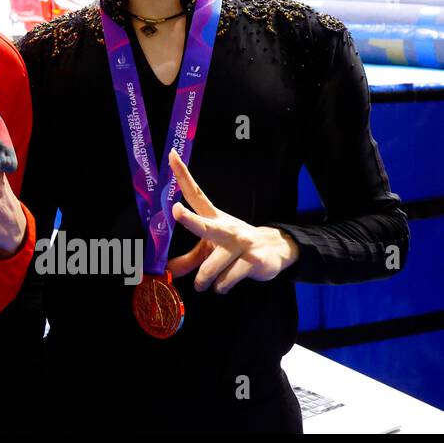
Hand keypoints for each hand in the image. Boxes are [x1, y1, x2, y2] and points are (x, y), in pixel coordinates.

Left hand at [165, 150, 299, 293]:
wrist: (275, 251)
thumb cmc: (234, 247)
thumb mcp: (210, 249)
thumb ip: (189, 259)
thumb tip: (168, 271)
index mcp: (213, 218)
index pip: (195, 193)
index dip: (182, 176)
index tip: (171, 156)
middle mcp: (226, 227)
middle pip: (204, 225)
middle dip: (189, 219)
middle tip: (176, 211)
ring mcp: (242, 243)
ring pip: (211, 267)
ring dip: (204, 280)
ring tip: (203, 285)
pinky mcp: (254, 260)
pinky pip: (227, 280)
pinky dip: (221, 286)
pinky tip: (223, 285)